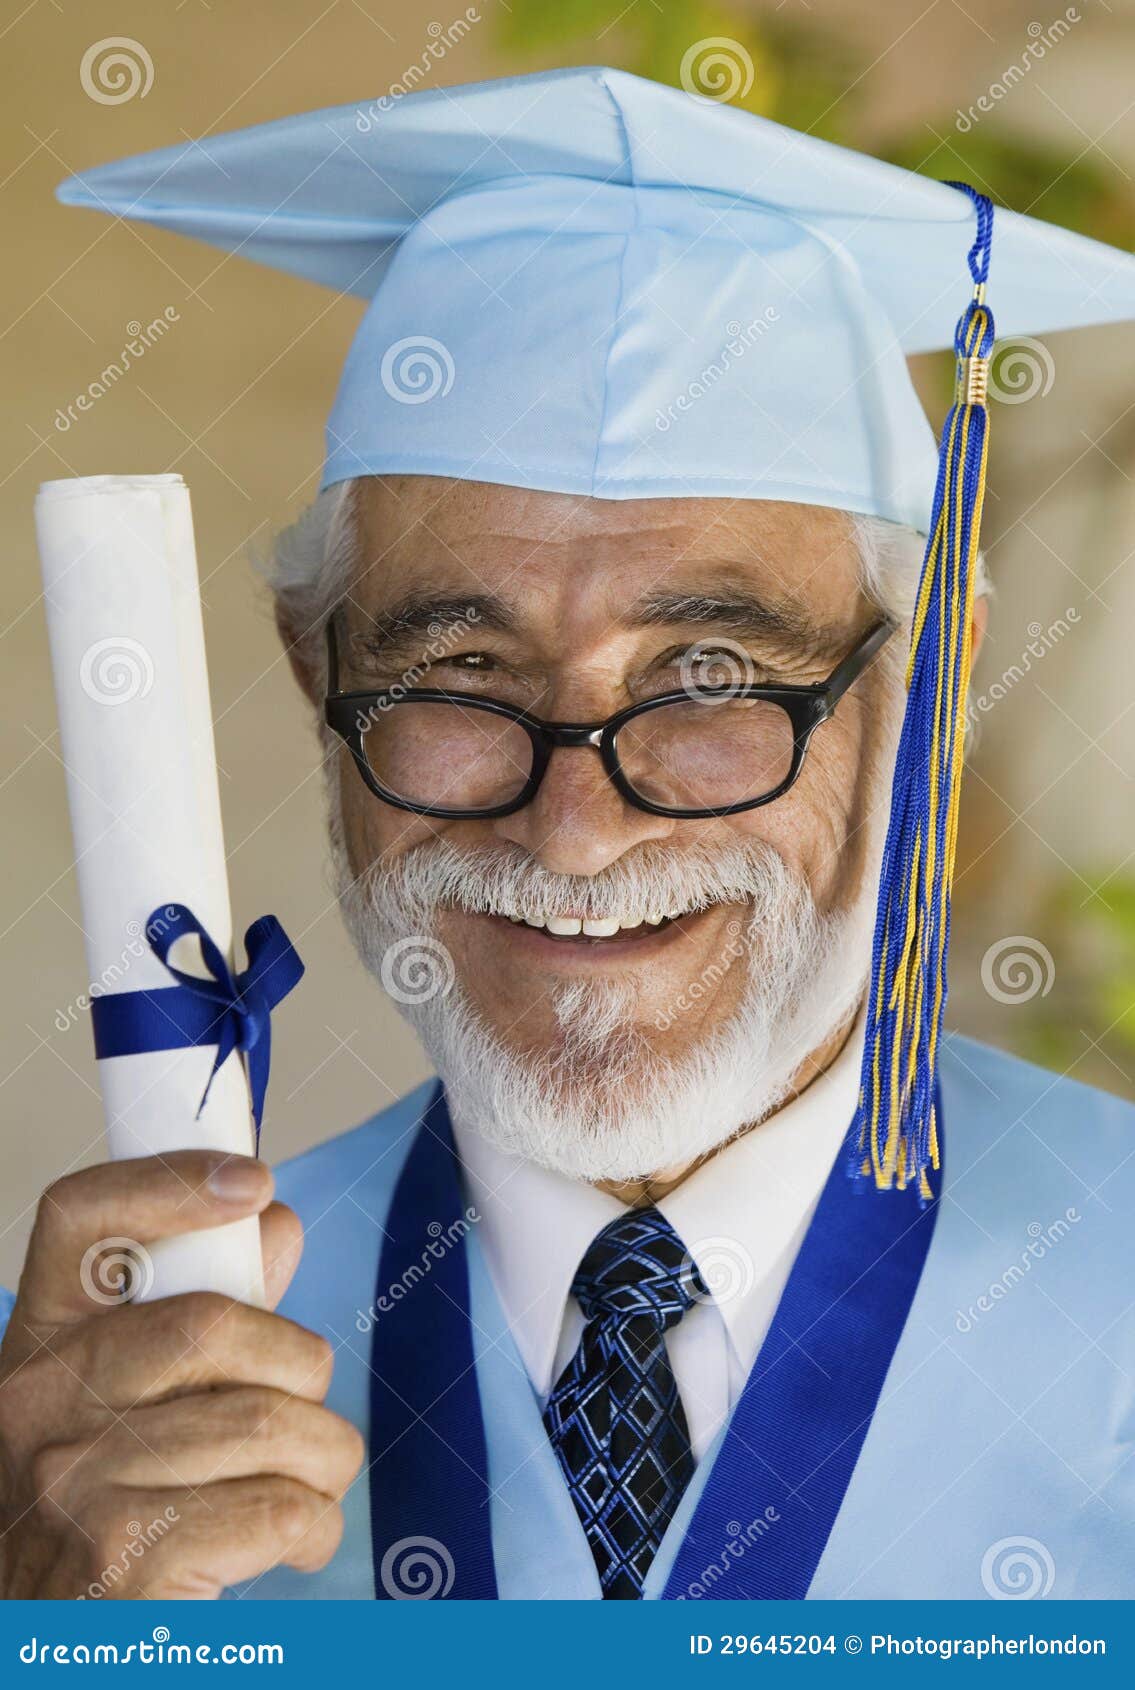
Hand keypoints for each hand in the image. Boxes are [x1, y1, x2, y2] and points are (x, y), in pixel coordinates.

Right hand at [0, 1153, 363, 1598]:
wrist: (52, 1652)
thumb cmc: (99, 1522)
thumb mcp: (122, 1408)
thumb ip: (200, 1318)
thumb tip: (273, 1223)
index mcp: (37, 1349)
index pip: (79, 1219)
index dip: (170, 1181)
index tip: (255, 1183)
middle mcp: (38, 1406)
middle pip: (213, 1322)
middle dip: (300, 1365)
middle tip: (306, 1409)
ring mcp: (75, 1485)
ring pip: (269, 1421)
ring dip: (323, 1457)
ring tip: (307, 1484)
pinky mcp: (127, 1563)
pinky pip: (281, 1506)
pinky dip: (315, 1524)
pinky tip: (292, 1542)